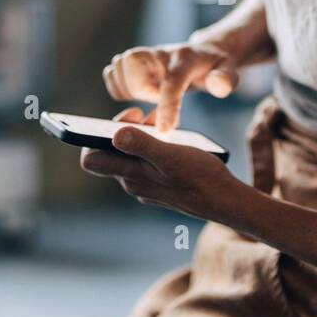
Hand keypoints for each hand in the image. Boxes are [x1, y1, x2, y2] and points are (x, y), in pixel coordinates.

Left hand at [79, 107, 241, 220]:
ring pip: (130, 157)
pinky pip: (146, 164)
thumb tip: (114, 135)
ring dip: (141, 137)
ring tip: (162, 124)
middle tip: (146, 115)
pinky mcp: (159, 187)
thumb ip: (142, 145)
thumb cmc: (201, 177)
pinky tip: (172, 140)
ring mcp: (146, 187)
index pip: (91, 159)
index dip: (96, 137)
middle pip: (110, 154)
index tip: (123, 121)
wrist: (225, 201)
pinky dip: (153, 148)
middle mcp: (133, 183)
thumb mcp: (172, 156)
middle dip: (124, 130)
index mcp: (131, 175)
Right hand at [101, 41, 238, 133]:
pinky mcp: (130, 61)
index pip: (172, 83)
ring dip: (129, 90)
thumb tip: (218, 84)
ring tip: (150, 95)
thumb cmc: (215, 68)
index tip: (164, 131)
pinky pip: (111, 74)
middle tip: (157, 98)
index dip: (166, 107)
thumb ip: (225, 80)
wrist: (203, 53)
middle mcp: (159, 53)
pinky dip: (119, 88)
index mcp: (185, 60)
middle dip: (141, 90)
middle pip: (132, 68)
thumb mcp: (228, 72)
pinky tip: (138, 94)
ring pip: (117, 69)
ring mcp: (143, 55)